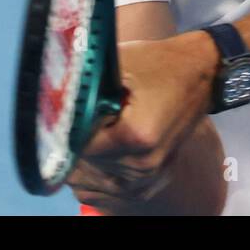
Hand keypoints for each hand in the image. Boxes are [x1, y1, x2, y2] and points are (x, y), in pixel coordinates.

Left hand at [65, 32, 216, 212]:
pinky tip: (101, 146)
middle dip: (78, 141)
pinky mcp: (153, 179)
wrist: (201, 73)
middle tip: (84, 113)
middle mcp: (144, 164)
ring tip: (97, 125)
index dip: (70, 127)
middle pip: (86, 164)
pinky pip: (110, 187)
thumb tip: (49, 99)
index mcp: (136, 136)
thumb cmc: (159, 63)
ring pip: (96, 178)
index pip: (80, 145)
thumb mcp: (117, 63)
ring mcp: (150, 175)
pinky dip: (99, 171)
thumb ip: (83, 82)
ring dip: (87, 157)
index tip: (68, 110)